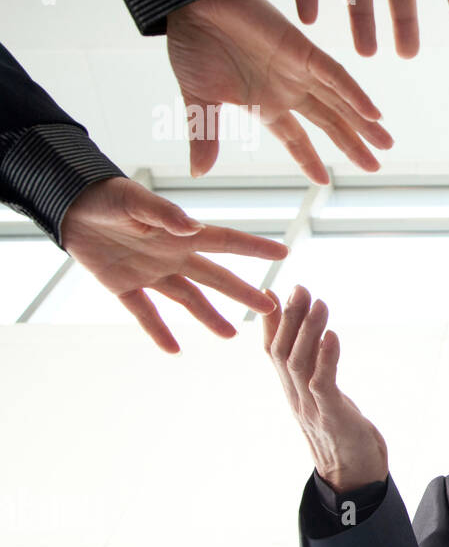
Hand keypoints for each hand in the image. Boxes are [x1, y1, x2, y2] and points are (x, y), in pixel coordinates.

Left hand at [60, 177, 287, 352]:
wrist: (67, 204)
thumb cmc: (105, 196)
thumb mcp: (134, 200)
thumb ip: (164, 214)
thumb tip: (193, 227)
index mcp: (179, 234)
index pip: (226, 242)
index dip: (255, 248)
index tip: (283, 253)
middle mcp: (172, 255)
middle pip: (215, 278)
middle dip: (243, 293)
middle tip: (269, 308)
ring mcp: (150, 272)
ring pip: (187, 299)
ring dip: (209, 317)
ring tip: (231, 335)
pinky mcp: (123, 286)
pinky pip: (145, 313)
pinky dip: (158, 332)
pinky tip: (173, 350)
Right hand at [166, 0, 392, 184]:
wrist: (189, 1)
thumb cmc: (193, 44)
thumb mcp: (199, 99)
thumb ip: (204, 136)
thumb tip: (197, 172)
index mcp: (264, 104)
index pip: (295, 139)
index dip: (310, 160)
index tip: (324, 181)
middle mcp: (287, 89)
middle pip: (329, 122)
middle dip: (352, 144)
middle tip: (375, 167)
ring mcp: (298, 70)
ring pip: (339, 101)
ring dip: (363, 123)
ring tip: (386, 143)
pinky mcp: (302, 49)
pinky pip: (334, 74)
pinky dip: (354, 93)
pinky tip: (372, 113)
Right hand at [263, 285, 388, 491]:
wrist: (353, 474)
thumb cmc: (340, 430)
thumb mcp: (320, 394)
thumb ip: (312, 366)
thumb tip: (308, 337)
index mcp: (291, 390)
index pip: (272, 350)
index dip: (270, 321)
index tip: (272, 290)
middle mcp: (295, 396)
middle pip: (282, 351)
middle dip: (289, 317)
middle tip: (298, 287)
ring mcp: (311, 407)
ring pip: (299, 363)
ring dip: (308, 330)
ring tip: (318, 303)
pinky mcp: (332, 416)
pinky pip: (323, 384)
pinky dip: (327, 358)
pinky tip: (332, 337)